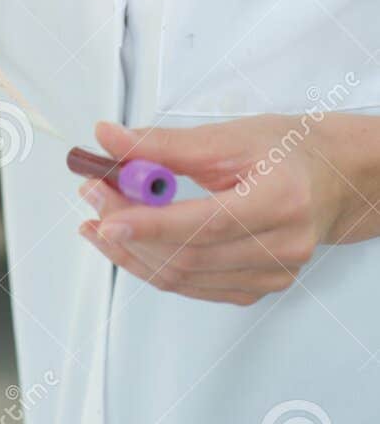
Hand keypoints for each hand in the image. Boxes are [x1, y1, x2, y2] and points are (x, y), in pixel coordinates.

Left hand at [78, 114, 367, 306]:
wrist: (331, 180)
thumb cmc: (286, 150)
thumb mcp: (229, 135)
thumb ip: (166, 142)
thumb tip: (109, 140)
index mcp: (280, 201)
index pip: (205, 224)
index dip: (150, 223)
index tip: (105, 213)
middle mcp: (282, 248)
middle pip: (189, 256)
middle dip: (130, 230)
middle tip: (92, 196)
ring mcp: (272, 276)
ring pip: (185, 278)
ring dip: (133, 251)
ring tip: (98, 217)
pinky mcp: (257, 289)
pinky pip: (194, 286)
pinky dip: (154, 265)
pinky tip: (129, 241)